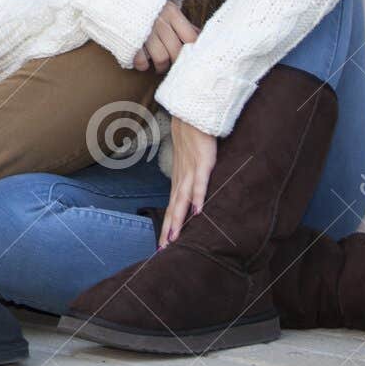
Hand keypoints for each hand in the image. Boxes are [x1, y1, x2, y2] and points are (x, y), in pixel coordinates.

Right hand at [134, 1, 198, 72]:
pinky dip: (143, 65)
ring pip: (161, 58)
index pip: (191, 37)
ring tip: (159, 66)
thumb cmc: (141, 2)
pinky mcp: (129, 41)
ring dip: (161, 66)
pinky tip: (143, 62)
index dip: (193, 49)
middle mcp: (160, 23)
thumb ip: (179, 19)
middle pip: (177, 51)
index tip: (190, 54)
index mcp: (171, 12)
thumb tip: (198, 34)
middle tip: (172, 62)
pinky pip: (141, 61)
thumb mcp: (163, 3)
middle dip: (176, 61)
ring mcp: (144, 32)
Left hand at [159, 117, 215, 245]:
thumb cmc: (191, 140)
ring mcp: (190, 171)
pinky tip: (198, 211)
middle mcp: (181, 179)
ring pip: (182, 199)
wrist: (191, 116)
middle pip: (172, 208)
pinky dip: (198, 196)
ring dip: (178, 219)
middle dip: (168, 229)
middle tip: (162, 249)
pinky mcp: (203, 162)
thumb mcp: (189, 163)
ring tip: (174, 237)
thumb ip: (191, 179)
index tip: (162, 244)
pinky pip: (200, 182)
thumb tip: (193, 196)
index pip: (170, 208)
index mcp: (178, 180)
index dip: (166, 226)